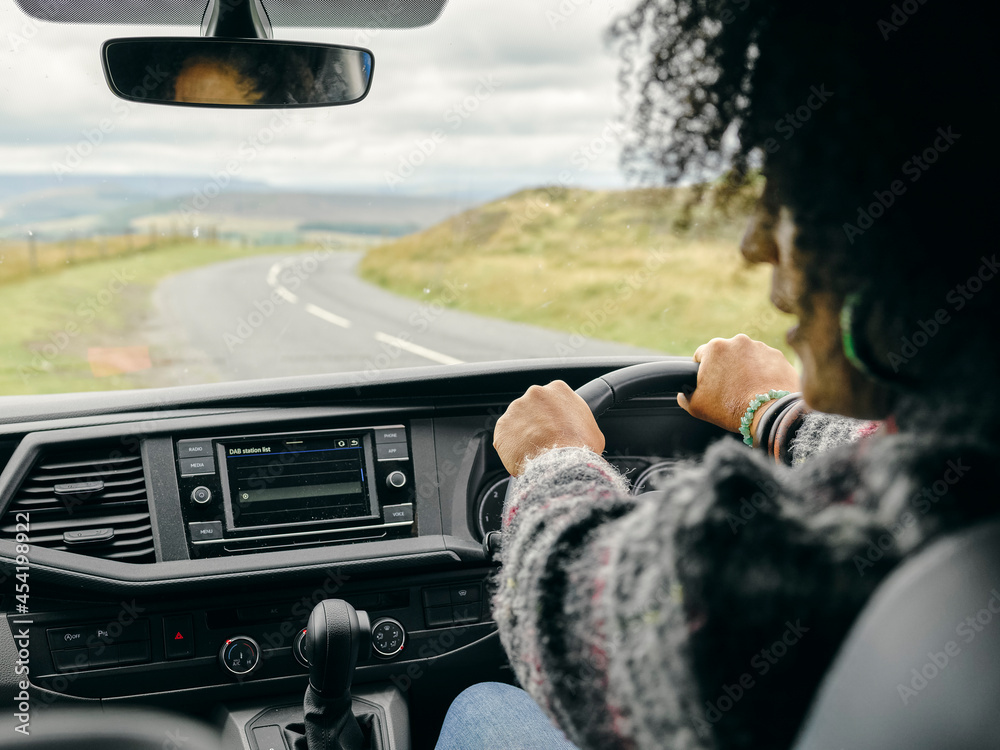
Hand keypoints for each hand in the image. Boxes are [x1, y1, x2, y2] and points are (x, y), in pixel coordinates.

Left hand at [494, 380, 604, 475]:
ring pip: (518, 421)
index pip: (552, 399)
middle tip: (545, 440)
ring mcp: (516, 408)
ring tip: (535, 451)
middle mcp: (535, 393)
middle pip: (533, 407)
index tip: (555, 427)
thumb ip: (578, 421)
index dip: (553, 416)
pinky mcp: (502, 426)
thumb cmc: (579, 448)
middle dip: (537, 423)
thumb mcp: (592, 430)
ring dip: (523, 434)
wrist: (561, 464)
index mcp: (558, 389)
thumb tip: (577, 431)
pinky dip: (511, 447)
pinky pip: (505, 436)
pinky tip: (523, 456)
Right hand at [677, 334, 799, 437]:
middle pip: (725, 355)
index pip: (700, 356)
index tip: (709, 384)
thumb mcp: (697, 406)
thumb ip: (685, 396)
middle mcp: (738, 341)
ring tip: (747, 390)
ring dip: (745, 369)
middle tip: (728, 390)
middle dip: (725, 368)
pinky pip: (765, 362)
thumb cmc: (730, 408)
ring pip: (746, 357)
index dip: (702, 371)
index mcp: (714, 348)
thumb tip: (683, 394)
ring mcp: (760, 347)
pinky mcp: (778, 356)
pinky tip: (761, 388)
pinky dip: (763, 372)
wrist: (770, 414)